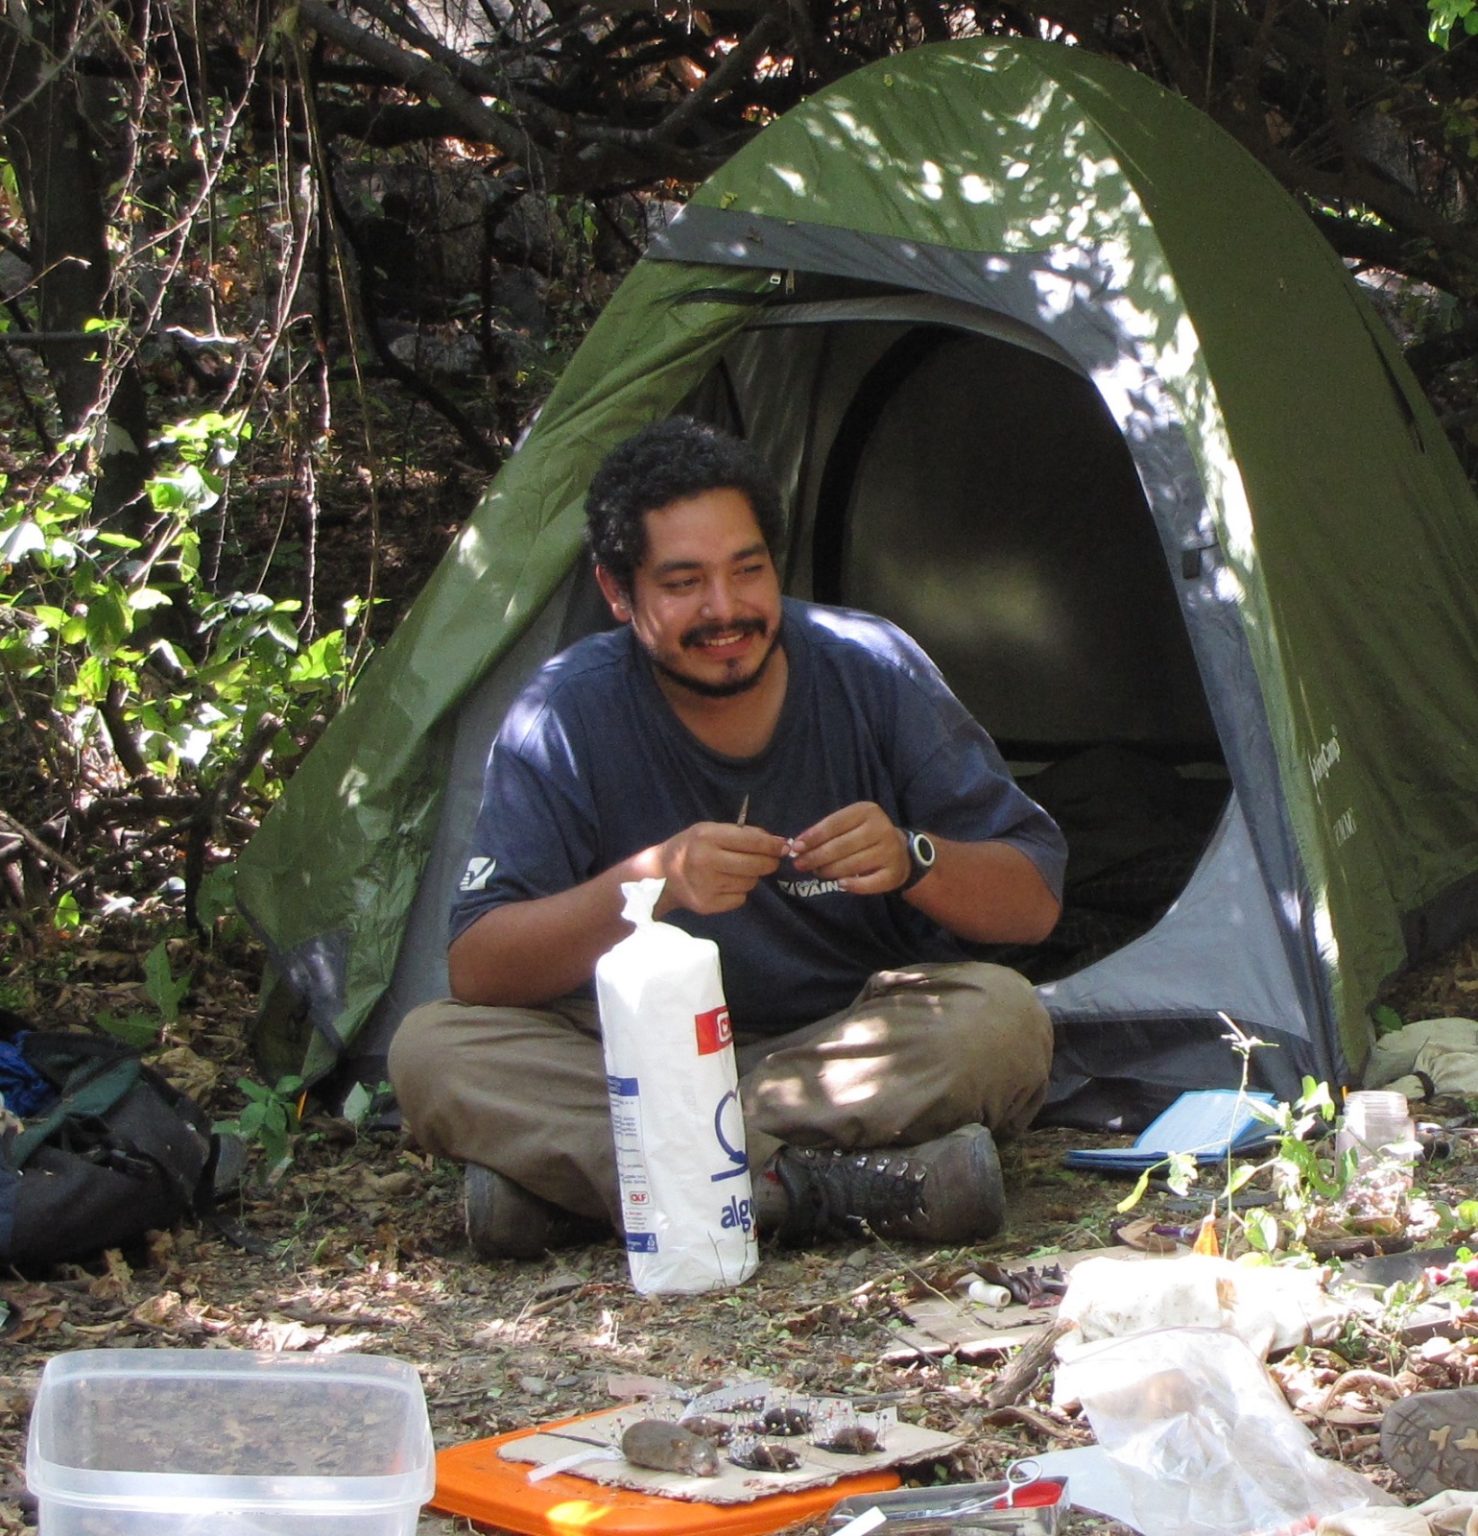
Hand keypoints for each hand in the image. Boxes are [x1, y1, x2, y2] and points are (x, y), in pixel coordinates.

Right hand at [655, 822, 788, 914]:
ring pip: (749, 883)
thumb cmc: (691, 846)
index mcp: (707, 837)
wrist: (662, 874)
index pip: (751, 841)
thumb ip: (742, 834)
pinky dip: (738, 892)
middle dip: (768, 863)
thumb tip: (777, 843)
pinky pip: (740, 899)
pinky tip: (725, 884)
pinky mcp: (707, 905)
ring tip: (736, 871)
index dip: (772, 845)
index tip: (783, 847)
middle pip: (755, 865)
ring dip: (750, 877)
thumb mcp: (710, 830)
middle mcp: (706, 861)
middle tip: (769, 861)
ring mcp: (706, 885)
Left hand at [788, 802, 908, 893]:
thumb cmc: (865, 836)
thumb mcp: (850, 824)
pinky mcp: (894, 873)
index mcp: (867, 811)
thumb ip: (826, 832)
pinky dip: (852, 885)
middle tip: (800, 864)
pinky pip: (869, 883)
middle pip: (841, 846)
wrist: (901, 852)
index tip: (796, 847)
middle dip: (816, 856)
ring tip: (817, 872)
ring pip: (852, 865)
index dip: (813, 836)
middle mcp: (881, 829)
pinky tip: (839, 884)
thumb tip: (798, 846)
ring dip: (829, 871)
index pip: (835, 823)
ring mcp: (890, 852)